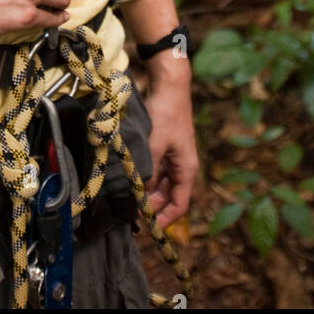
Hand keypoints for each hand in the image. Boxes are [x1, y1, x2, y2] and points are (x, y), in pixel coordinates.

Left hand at [143, 64, 199, 229]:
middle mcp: (182, 167)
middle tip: (129, 213)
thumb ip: (148, 171)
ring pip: (160, 184)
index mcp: (187, 170)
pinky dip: (144, 177)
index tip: (146, 228)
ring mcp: (173, 158)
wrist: (169, 85)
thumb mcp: (155, 144)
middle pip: (168, 197)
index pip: (179, 205)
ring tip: (127, 198)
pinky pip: (155, 171)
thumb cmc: (167, 113)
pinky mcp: (164, 148)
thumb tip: (139, 195)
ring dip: (146, 192)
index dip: (164, 220)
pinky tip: (130, 179)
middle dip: (151, 206)